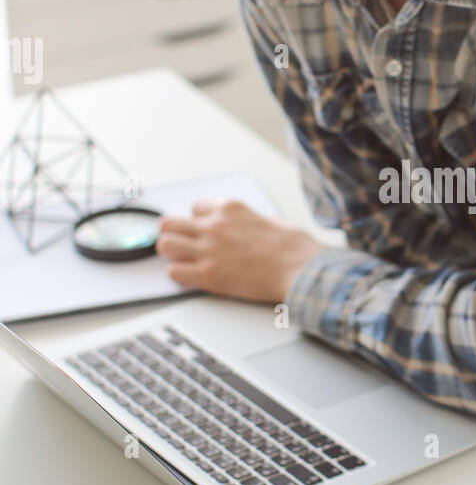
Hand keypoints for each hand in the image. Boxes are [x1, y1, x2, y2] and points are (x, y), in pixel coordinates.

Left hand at [155, 199, 326, 303]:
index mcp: (230, 208)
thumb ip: (247, 221)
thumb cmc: (294, 248)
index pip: (195, 207)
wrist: (301, 270)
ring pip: (165, 245)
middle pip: (169, 223)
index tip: (204, 230)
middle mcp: (214, 225)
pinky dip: (180, 275)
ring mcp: (209, 250)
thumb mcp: (270, 219)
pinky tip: (193, 277)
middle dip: (175, 233)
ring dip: (173, 253)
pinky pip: (174, 272)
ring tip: (185, 261)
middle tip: (184, 244)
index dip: (199, 221)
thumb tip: (243, 227)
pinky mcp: (209, 275)